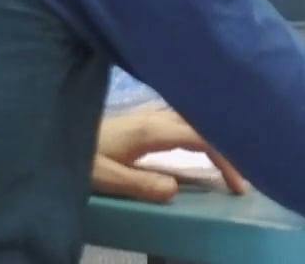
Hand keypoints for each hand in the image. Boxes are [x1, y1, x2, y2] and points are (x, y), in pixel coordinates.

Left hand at [92, 109, 245, 202]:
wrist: (52, 131)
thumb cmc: (77, 156)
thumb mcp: (103, 177)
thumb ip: (139, 183)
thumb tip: (175, 190)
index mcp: (150, 129)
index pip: (201, 137)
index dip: (225, 158)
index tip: (239, 185)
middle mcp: (155, 116)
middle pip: (204, 123)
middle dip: (231, 143)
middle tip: (252, 169)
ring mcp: (151, 114)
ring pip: (195, 117)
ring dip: (217, 133)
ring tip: (238, 155)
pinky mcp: (146, 119)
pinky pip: (185, 119)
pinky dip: (203, 129)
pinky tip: (208, 140)